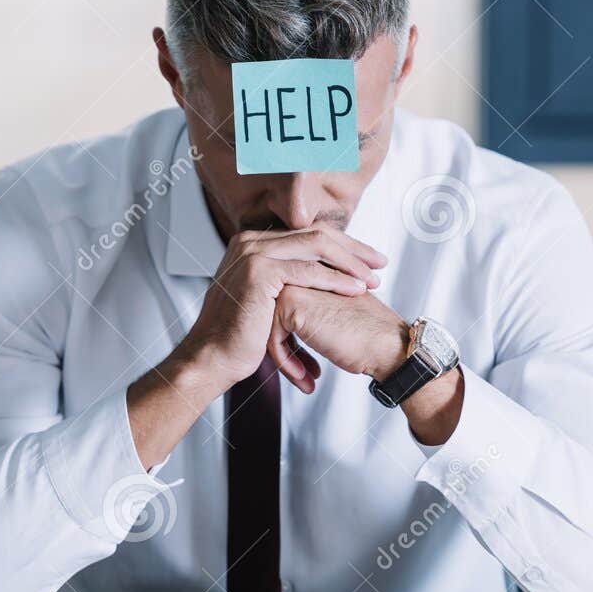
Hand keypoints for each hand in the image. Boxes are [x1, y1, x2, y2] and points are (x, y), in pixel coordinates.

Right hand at [171, 225, 386, 396]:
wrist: (212, 357)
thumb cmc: (238, 336)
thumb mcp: (263, 299)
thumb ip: (283, 282)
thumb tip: (312, 277)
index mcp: (253, 243)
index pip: (307, 234)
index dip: (342, 245)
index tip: (369, 260)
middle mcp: (250, 241)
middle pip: (315, 234)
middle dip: (353, 249)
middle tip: (380, 262)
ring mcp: (252, 253)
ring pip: (315, 246)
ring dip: (350, 262)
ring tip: (373, 279)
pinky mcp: (258, 272)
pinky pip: (306, 270)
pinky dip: (334, 279)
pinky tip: (355, 289)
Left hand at [274, 288, 463, 444]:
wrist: (388, 347)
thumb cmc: (368, 336)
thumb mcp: (334, 314)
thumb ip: (310, 310)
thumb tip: (279, 333)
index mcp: (312, 269)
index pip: (282, 308)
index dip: (291, 341)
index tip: (306, 365)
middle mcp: (300, 271)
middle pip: (272, 317)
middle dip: (285, 350)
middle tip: (305, 375)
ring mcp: (293, 283)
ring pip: (268, 327)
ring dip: (286, 360)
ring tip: (306, 379)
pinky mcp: (290, 303)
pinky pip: (272, 338)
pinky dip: (287, 363)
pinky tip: (307, 379)